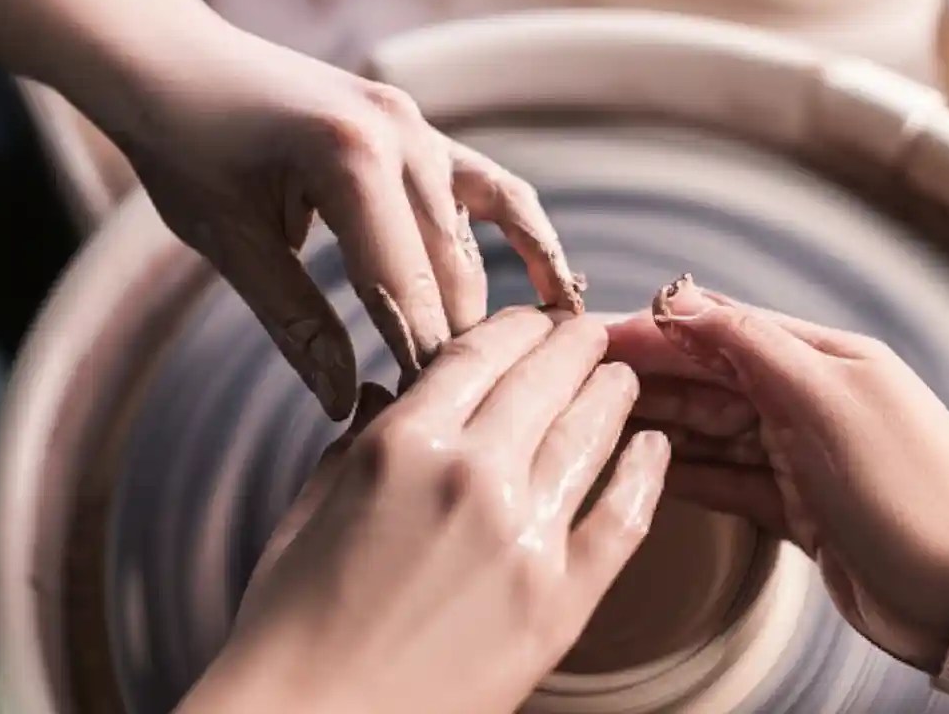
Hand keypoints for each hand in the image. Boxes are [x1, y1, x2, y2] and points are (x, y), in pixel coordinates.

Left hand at [94, 4, 582, 419]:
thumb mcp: (231, 244)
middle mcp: (399, 136)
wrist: (171, 61)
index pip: (404, 288)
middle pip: (448, 270)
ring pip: (472, 239)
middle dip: (449, 346)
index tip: (430, 424)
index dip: (417, 362)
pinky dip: (527, 237)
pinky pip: (494, 188)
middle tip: (454, 417)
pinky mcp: (420, 128)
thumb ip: (297, 325)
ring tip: (515, 371)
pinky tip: (555, 287)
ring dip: (484, 305)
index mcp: (348, 161)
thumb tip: (347, 404)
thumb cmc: (184, 148)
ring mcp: (418, 127)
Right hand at [177, 308, 668, 713]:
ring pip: (591, 432)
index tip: (533, 322)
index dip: (518, 326)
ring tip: (625, 378)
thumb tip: (392, 394)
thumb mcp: (308, 510)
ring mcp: (525, 535)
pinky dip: (648, 474)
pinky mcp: (561, 600)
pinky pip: (624, 518)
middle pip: (547, 377)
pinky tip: (658, 448)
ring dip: (614, 393)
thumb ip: (357, 443)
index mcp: (403, 443)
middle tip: (590, 334)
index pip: (482, 351)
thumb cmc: (290, 625)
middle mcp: (472, 473)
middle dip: (575, 344)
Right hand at [606, 277, 948, 672]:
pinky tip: (645, 469)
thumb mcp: (827, 400)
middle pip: (710, 380)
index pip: (724, 331)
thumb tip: (684, 300)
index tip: (596, 335)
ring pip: (712, 430)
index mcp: (825, 360)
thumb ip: (753, 345)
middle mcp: (810, 401)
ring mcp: (801, 456)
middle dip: (649, 376)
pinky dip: (685, 473)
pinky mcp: (795, 507)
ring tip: (598, 422)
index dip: (657, 330)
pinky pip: (726, 480)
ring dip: (658, 423)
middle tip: (580, 381)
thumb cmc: (906, 489)